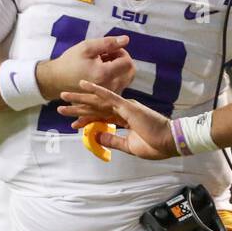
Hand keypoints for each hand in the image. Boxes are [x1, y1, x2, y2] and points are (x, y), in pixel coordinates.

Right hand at [37, 36, 135, 101]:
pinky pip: (121, 85)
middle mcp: (110, 87)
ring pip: (127, 78)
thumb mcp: (86, 48)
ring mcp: (109, 95)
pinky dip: (116, 76)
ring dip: (119, 68)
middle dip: (122, 60)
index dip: (121, 52)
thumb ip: (108, 43)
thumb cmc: (70, 62)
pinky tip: (103, 72)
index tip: (109, 50)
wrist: (57, 80)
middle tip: (107, 56)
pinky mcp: (108, 99)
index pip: (127, 62)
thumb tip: (126, 39)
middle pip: (130, 71)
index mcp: (104, 74)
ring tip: (102, 63)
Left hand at [58, 80, 176, 158]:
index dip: (87, 120)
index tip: (74, 123)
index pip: (101, 117)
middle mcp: (123, 110)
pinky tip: (83, 85)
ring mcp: (125, 107)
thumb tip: (97, 136)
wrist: (169, 143)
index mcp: (125, 119)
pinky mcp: (128, 106)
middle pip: (96, 107)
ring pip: (98, 101)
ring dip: (80, 98)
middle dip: (78, 106)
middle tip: (62, 104)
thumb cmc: (155, 145)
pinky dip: (96, 90)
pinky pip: (109, 96)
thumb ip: (113, 140)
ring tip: (64, 96)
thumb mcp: (129, 146)